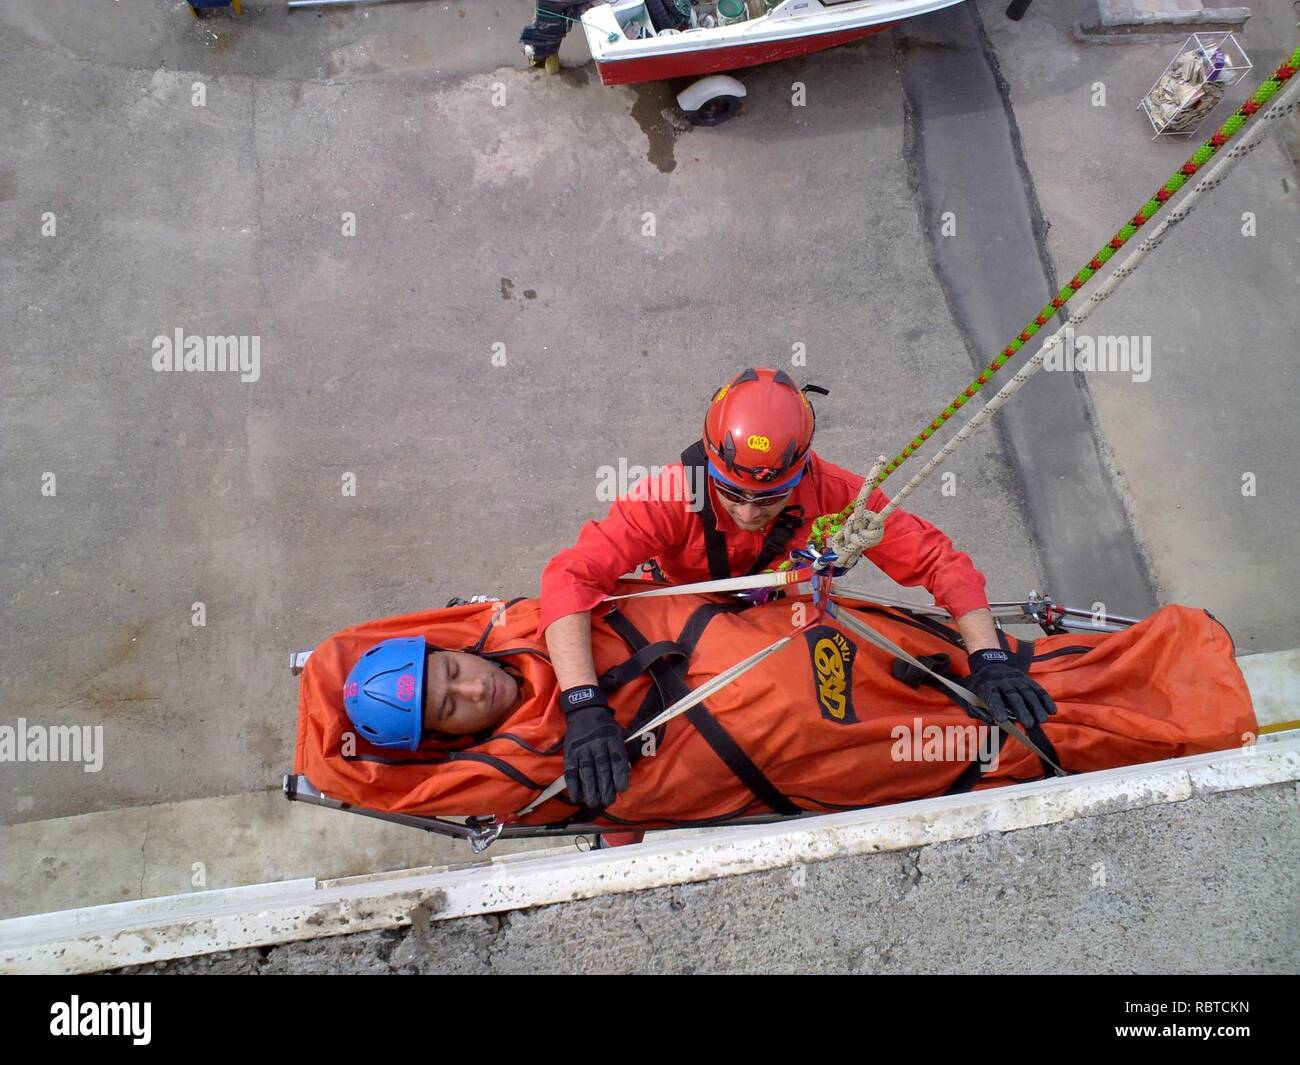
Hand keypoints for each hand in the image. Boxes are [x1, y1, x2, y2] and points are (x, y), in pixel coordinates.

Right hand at [560, 686, 630, 808]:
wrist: (584, 711)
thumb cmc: (606, 727)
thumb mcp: (620, 732)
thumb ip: (626, 749)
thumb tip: (629, 770)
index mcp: (612, 738)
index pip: (617, 759)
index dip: (620, 774)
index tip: (622, 788)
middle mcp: (597, 743)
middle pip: (602, 768)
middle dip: (605, 787)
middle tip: (607, 801)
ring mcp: (582, 748)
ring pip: (586, 771)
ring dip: (590, 789)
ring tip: (594, 802)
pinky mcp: (570, 752)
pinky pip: (571, 770)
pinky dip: (573, 785)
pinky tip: (577, 797)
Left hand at [965, 650, 1056, 728]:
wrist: (990, 665)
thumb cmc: (980, 689)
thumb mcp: (972, 699)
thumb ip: (979, 712)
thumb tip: (992, 723)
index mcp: (987, 686)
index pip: (992, 697)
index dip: (997, 708)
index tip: (1002, 720)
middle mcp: (1003, 682)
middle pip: (1013, 696)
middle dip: (1021, 710)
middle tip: (1028, 724)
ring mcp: (1017, 680)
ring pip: (1028, 693)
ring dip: (1037, 707)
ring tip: (1042, 720)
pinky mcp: (1028, 680)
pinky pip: (1038, 690)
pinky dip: (1046, 700)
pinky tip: (1052, 711)